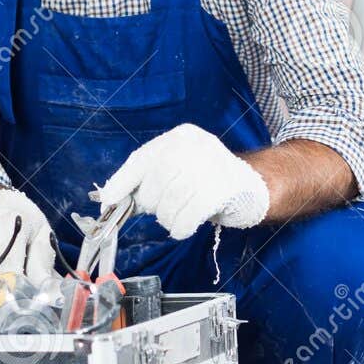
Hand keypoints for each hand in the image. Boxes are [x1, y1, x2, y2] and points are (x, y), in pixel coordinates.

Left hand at [97, 124, 268, 240]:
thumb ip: (150, 181)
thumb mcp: (179, 173)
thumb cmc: (209, 183)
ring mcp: (211, 165)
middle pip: (154, 181)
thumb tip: (113, 199)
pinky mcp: (223, 188)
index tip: (108, 201)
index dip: (122, 181)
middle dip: (151, 203)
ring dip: (168, 218)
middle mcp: (195, 146)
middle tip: (161, 211)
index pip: (142, 158)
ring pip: (170, 201)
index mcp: (180, 137)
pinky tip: (185, 226)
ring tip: (177, 218)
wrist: (254, 187)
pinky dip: (181, 226)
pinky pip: (188, 214)